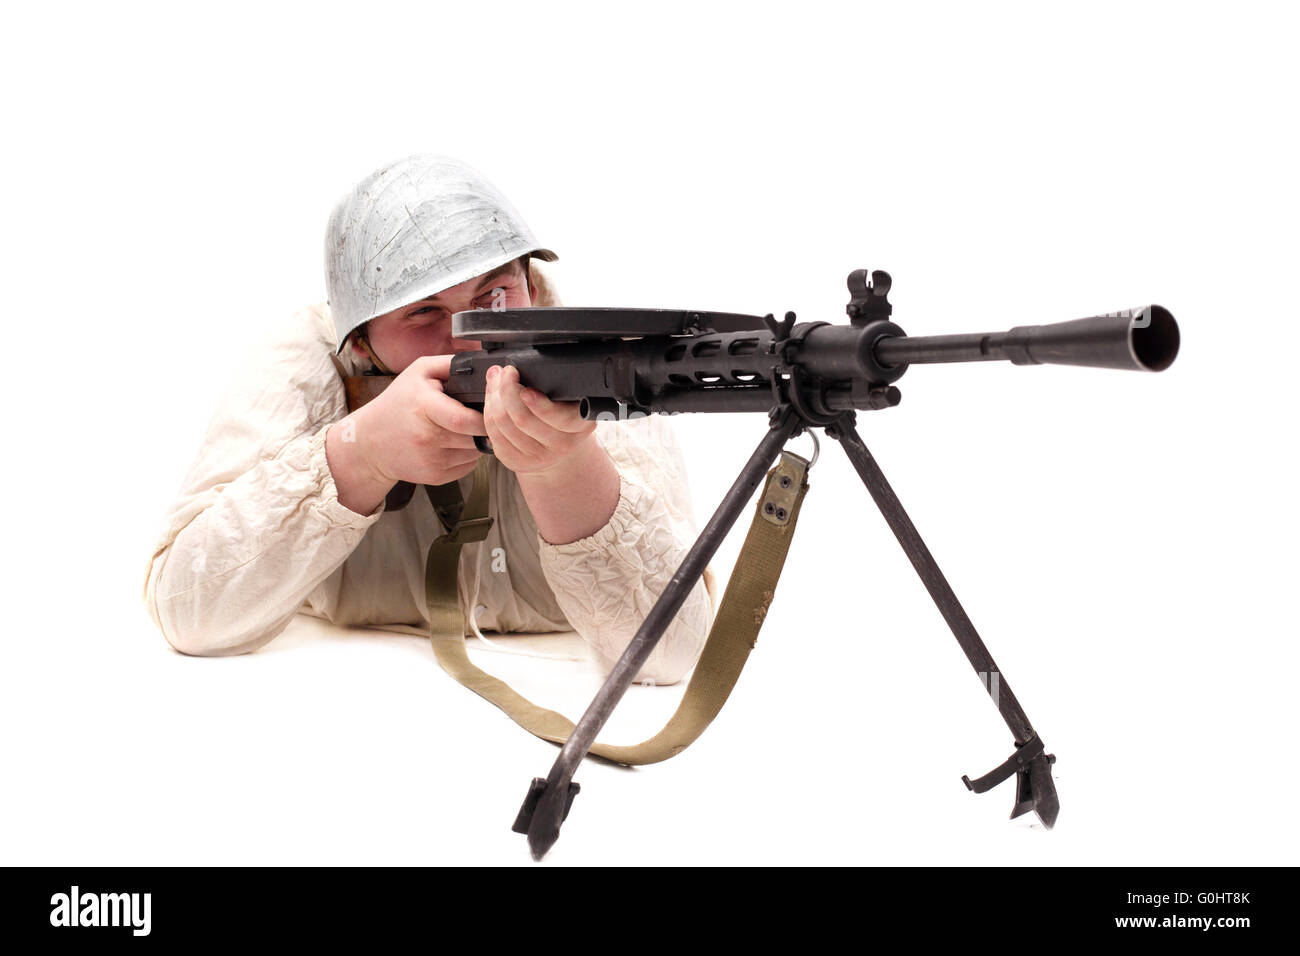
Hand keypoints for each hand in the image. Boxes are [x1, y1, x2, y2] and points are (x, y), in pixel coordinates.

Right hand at [351, 354, 485, 486]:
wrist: (369, 442)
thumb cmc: (397, 403)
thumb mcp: (418, 372)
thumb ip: (450, 364)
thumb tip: (483, 366)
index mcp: (423, 407)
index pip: (464, 420)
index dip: (483, 417)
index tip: (489, 410)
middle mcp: (427, 437)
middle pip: (474, 437)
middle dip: (483, 428)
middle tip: (479, 418)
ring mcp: (431, 460)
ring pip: (475, 453)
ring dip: (476, 442)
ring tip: (461, 430)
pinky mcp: (435, 477)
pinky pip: (468, 467)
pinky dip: (468, 456)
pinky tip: (452, 444)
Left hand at [482, 364, 597, 476]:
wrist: (558, 445)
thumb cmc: (561, 412)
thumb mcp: (568, 396)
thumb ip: (549, 382)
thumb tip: (506, 371)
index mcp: (580, 425)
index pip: (558, 417)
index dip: (537, 403)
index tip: (524, 384)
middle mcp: (562, 445)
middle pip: (522, 419)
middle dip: (506, 390)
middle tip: (504, 373)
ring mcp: (539, 457)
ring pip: (504, 426)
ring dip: (493, 399)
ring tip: (495, 383)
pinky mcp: (519, 462)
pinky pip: (495, 437)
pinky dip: (488, 416)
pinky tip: (492, 403)